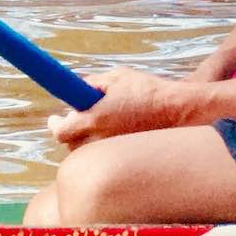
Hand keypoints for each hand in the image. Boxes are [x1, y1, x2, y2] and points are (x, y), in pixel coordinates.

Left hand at [46, 67, 188, 148]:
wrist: (180, 109)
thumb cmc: (149, 91)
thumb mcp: (118, 77)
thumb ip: (93, 83)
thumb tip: (80, 89)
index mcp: (93, 119)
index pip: (60, 131)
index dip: (55, 124)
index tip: (56, 117)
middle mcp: (99, 140)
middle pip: (71, 143)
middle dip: (74, 129)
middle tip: (84, 116)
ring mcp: (111, 152)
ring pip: (88, 150)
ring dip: (89, 138)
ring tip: (107, 123)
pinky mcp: (124, 159)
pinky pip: (105, 155)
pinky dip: (106, 145)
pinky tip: (121, 132)